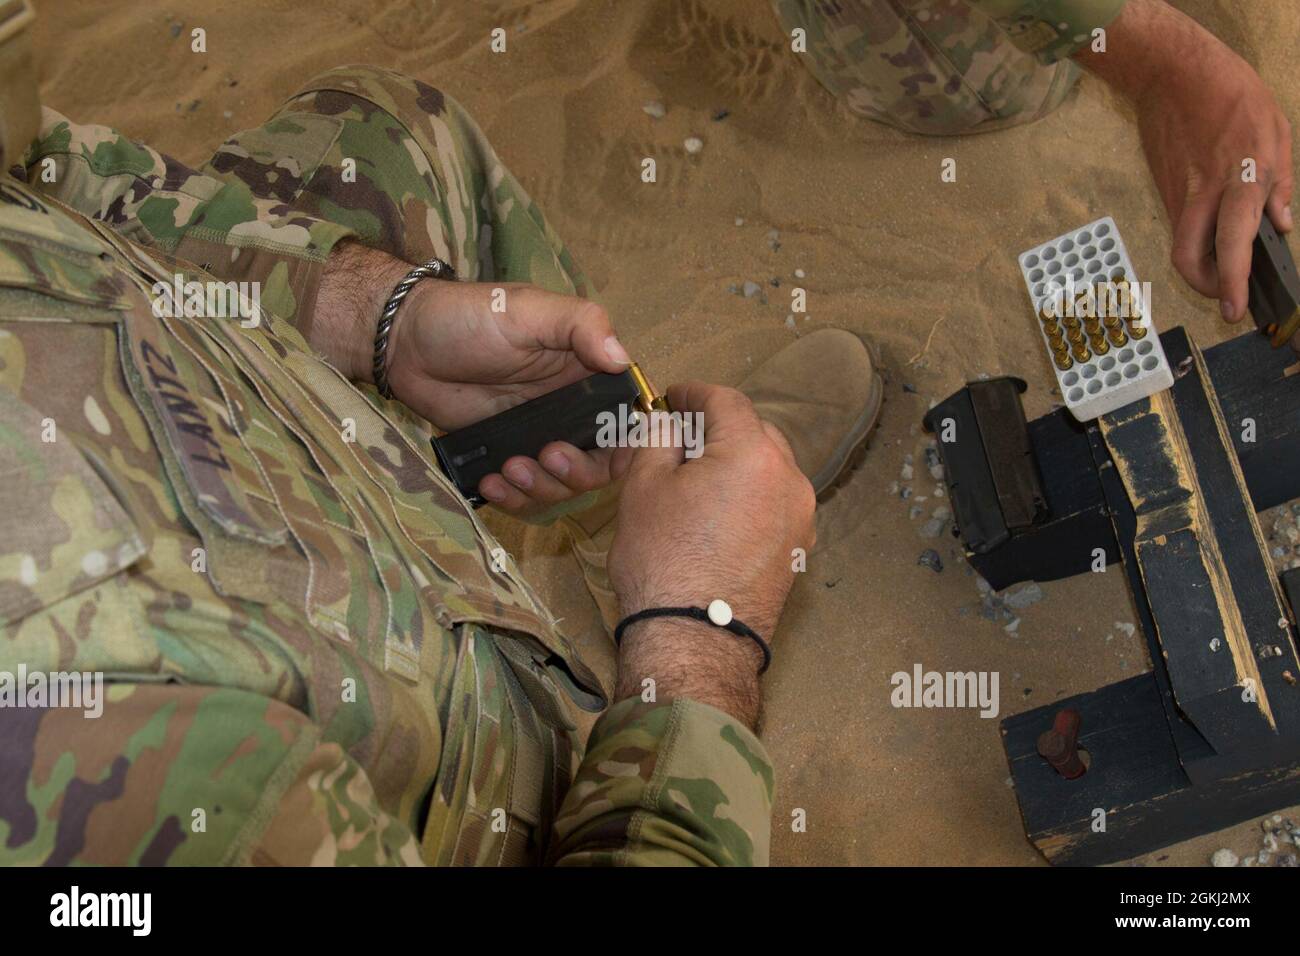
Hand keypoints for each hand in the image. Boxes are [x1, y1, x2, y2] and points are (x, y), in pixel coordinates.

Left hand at [316, 241, 631, 513]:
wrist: (404, 342)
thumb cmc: (470, 316)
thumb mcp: (529, 311)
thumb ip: (580, 326)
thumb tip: (623, 359)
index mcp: (587, 373)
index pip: (627, 416)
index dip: (629, 440)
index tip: (610, 450)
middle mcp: (569, 410)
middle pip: (600, 462)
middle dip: (579, 471)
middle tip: (547, 455)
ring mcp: (537, 436)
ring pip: (562, 483)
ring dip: (543, 486)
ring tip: (509, 468)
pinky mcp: (505, 455)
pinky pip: (523, 492)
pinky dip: (513, 497)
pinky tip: (491, 483)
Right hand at [605, 382, 815, 724]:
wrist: (693, 642)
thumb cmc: (663, 563)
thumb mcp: (644, 488)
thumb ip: (658, 440)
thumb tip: (668, 423)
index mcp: (753, 453)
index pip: (727, 401)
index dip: (695, 393)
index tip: (674, 397)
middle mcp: (790, 479)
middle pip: (755, 432)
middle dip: (718, 429)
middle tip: (679, 439)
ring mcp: (801, 517)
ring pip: (769, 469)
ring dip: (737, 464)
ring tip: (698, 481)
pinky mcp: (800, 550)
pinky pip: (775, 505)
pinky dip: (750, 498)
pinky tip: (719, 515)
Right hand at [1076, 1, 1295, 345]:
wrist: (1172, 75)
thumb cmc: (1230, 94)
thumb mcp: (1275, 130)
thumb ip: (1281, 183)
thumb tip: (1282, 224)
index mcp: (1240, 178)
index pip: (1233, 242)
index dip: (1233, 280)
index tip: (1235, 308)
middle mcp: (1203, 194)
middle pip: (1190, 260)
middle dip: (1208, 286)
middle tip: (1228, 293)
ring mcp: (1179, 195)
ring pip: (1184, 246)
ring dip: (1203, 263)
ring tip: (1227, 259)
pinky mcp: (1165, 191)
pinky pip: (1182, 225)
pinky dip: (1198, 236)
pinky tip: (1215, 223)